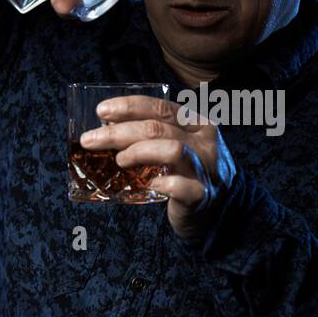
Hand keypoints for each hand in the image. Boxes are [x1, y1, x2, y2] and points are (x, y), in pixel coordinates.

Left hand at [78, 95, 237, 240]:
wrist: (226, 210)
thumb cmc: (193, 174)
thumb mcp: (182, 145)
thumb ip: (157, 134)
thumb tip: (109, 126)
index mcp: (199, 124)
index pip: (161, 107)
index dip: (129, 106)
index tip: (101, 111)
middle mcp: (204, 143)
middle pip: (158, 128)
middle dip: (118, 132)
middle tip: (91, 139)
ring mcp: (205, 170)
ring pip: (171, 150)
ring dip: (138, 152)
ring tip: (119, 160)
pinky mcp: (201, 197)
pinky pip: (180, 187)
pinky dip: (161, 184)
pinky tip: (148, 185)